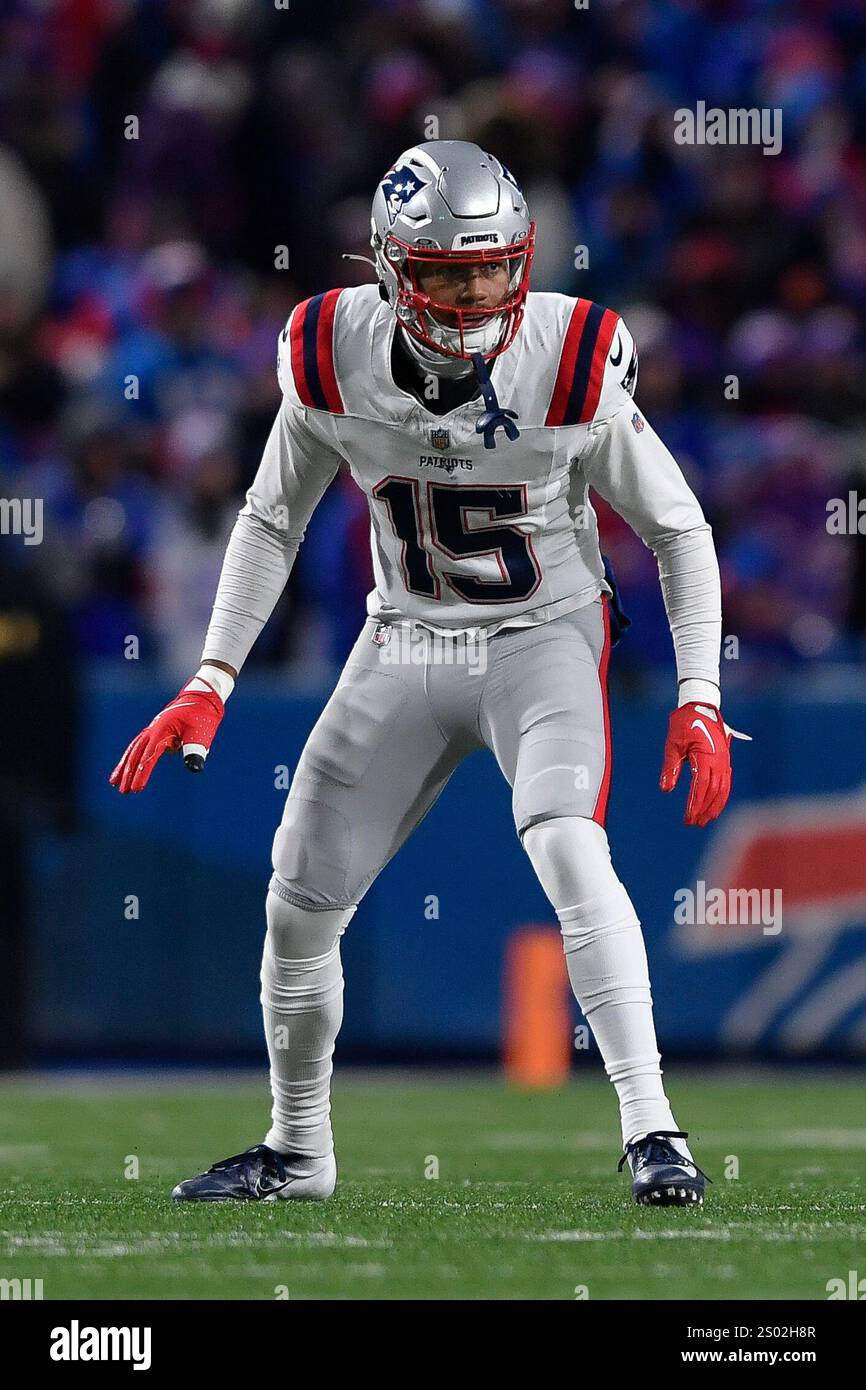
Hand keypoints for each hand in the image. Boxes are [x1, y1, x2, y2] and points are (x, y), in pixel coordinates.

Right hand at [109, 675, 224, 793]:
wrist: (201, 699)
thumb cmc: (202, 717)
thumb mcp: (201, 733)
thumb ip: (196, 749)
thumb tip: (195, 767)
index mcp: (162, 731)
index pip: (149, 757)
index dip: (142, 773)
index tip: (136, 789)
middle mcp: (153, 730)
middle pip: (136, 755)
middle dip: (128, 774)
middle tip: (122, 791)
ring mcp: (152, 730)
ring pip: (133, 750)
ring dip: (124, 766)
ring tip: (113, 782)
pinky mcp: (154, 732)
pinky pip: (137, 746)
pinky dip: (130, 757)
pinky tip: (126, 767)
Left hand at [659, 702, 749, 826]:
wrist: (701, 706)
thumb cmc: (684, 723)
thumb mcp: (673, 744)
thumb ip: (671, 767)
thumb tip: (666, 790)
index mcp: (706, 756)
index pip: (701, 786)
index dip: (695, 803)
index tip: (688, 817)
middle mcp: (719, 760)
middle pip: (714, 791)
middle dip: (704, 809)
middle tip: (693, 823)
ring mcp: (725, 760)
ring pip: (723, 789)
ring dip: (714, 806)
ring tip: (704, 820)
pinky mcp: (725, 760)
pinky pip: (726, 782)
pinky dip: (721, 796)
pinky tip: (715, 806)